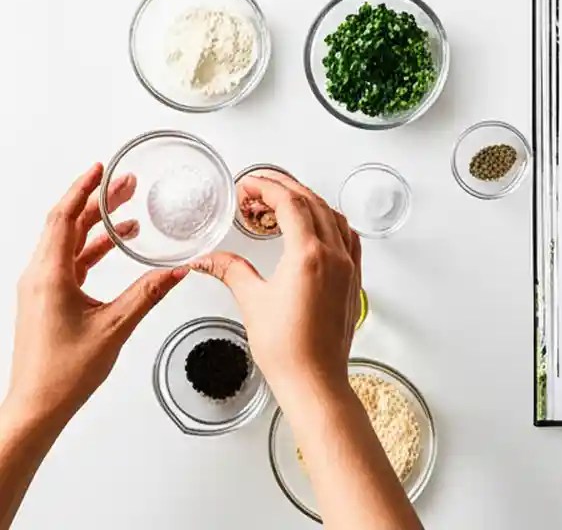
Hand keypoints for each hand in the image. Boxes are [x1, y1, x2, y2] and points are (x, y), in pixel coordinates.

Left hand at [7, 164, 188, 423]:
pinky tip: (115, 247)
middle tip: (123, 183)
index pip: (64, 217)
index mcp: (49, 276)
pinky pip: (69, 262)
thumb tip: (175, 270)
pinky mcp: (47, 300)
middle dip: (97, 200)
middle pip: (66, 224)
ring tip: (126, 210)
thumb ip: (148, 294)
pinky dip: (93, 248)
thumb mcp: (116, 327)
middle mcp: (40, 277)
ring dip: (96, 224)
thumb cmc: (62, 373)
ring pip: (68, 242)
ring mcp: (41, 288)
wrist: (37, 405)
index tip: (100, 169)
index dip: (83, 188)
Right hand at [192, 172, 361, 402]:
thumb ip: (230, 270)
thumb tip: (206, 259)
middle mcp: (334, 255)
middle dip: (284, 189)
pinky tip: (315, 227)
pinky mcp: (354, 279)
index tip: (248, 184)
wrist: (315, 378)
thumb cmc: (287, 348)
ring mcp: (348, 266)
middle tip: (258, 189)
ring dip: (308, 203)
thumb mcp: (251, 301)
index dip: (267, 186)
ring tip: (281, 205)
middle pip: (312, 203)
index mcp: (309, 255)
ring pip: (333, 217)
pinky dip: (330, 222)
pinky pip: (348, 237)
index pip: (290, 202)